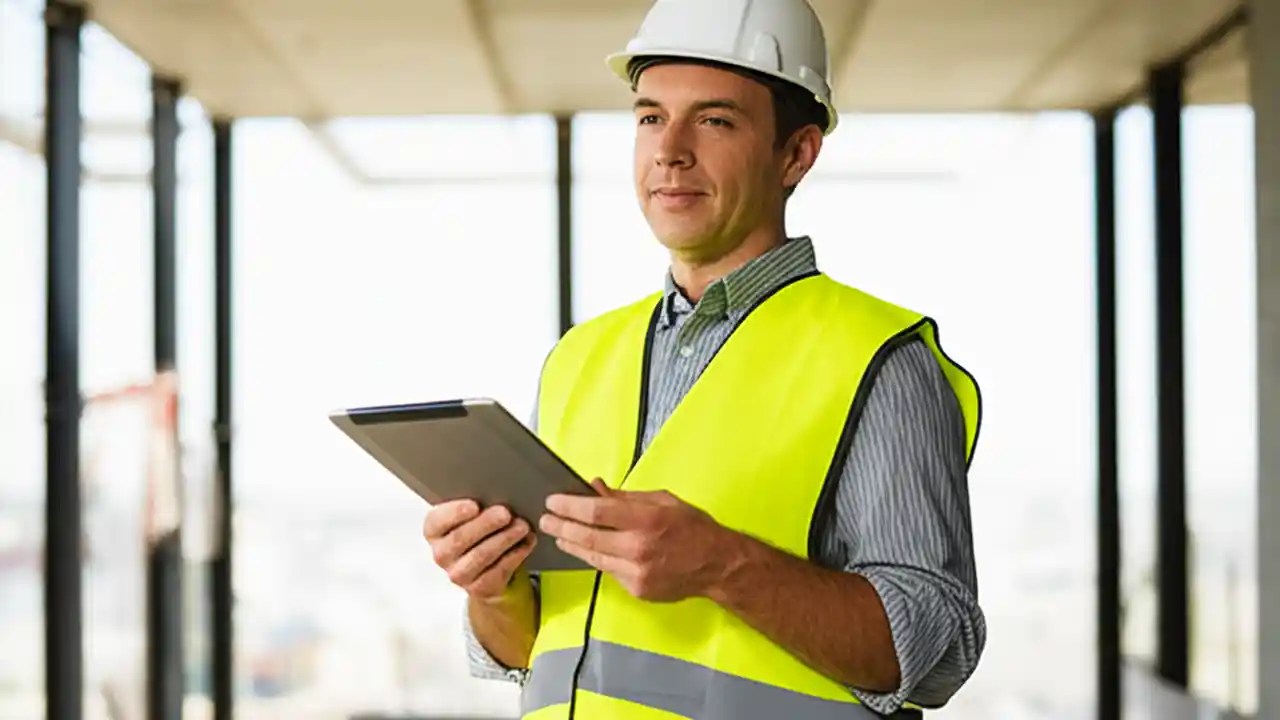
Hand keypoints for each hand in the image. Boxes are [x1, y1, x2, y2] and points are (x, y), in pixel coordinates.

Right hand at [423, 500, 535, 604]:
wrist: (486, 568)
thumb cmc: (478, 532)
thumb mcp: (471, 516)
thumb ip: (475, 505)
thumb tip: (495, 491)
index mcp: (434, 531)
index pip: (437, 521)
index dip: (455, 513)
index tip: (474, 505)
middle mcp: (441, 554)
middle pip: (461, 538)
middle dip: (486, 524)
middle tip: (505, 513)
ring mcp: (458, 574)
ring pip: (481, 555)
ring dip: (504, 539)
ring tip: (522, 526)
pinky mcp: (479, 587)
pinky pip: (499, 570)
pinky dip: (516, 554)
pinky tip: (527, 541)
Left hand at [540, 479, 739, 601]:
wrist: (717, 565)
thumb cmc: (693, 527)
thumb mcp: (663, 500)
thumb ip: (626, 497)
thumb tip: (595, 488)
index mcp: (647, 520)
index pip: (597, 512)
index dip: (570, 506)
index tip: (554, 501)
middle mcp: (639, 548)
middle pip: (588, 537)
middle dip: (561, 526)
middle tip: (545, 519)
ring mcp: (637, 572)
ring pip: (593, 557)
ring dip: (572, 544)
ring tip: (558, 534)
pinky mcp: (637, 589)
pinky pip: (608, 571)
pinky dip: (596, 558)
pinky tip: (586, 549)